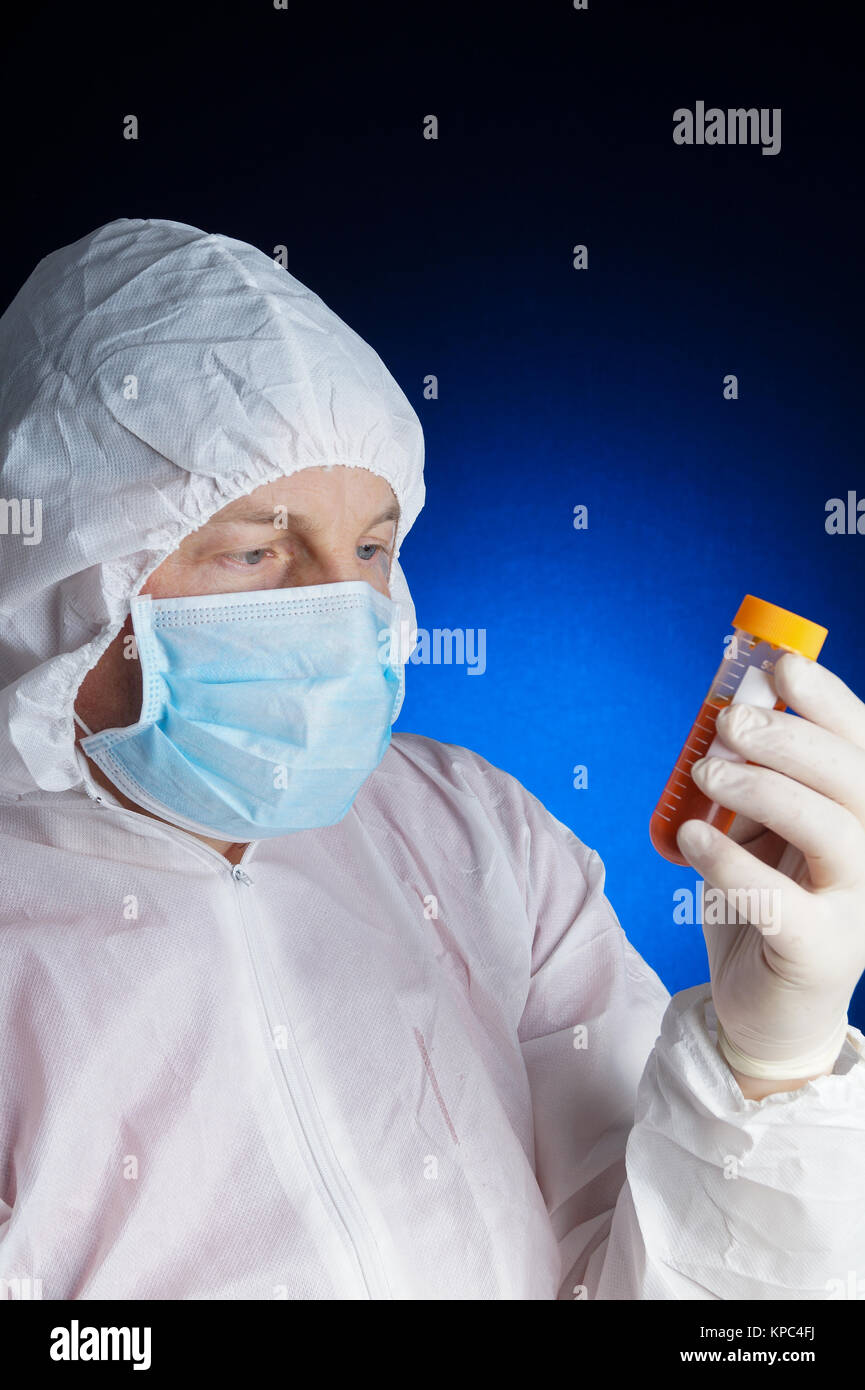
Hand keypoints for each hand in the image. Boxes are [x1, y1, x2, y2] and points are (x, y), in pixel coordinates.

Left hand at [676, 652, 864, 1082]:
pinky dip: (734, 863)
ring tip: (705, 773)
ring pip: (832, 830)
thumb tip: (732, 710)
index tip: (781, 666)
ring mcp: (859, 907)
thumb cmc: (768, 902)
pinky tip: (694, 839)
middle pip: (855, 780)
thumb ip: (757, 778)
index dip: (828, 700)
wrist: (768, 1009)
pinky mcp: (822, 953)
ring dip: (763, 789)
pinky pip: (782, 900)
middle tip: (727, 721)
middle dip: (789, 739)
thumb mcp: (761, 830)